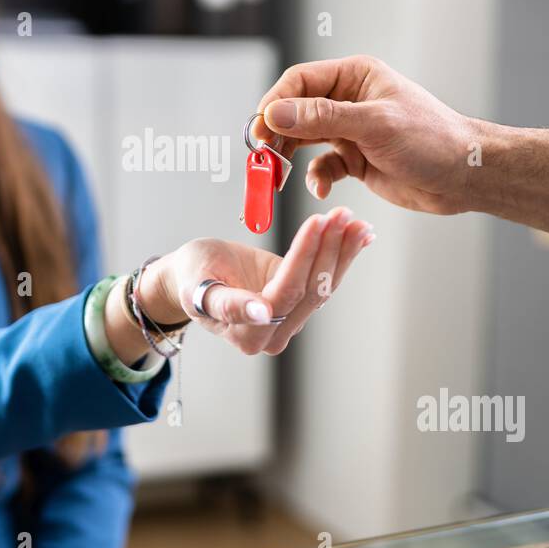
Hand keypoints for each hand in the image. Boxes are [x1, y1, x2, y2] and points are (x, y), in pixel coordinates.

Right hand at [106, 207, 373, 359]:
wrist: (192, 277)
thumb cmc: (190, 276)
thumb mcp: (196, 284)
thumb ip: (225, 303)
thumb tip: (261, 313)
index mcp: (245, 333)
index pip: (282, 292)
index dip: (301, 257)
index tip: (316, 227)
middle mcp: (272, 334)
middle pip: (309, 290)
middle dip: (327, 248)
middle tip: (339, 213)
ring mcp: (289, 322)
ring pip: (323, 286)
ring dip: (342, 251)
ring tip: (355, 220)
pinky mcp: (299, 304)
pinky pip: (324, 280)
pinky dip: (342, 255)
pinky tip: (358, 234)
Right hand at [254, 55, 548, 235]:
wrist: (464, 176)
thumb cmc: (431, 140)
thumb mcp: (373, 125)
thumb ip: (321, 118)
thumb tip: (273, 113)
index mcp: (354, 76)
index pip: (298, 82)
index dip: (274, 105)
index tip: (258, 131)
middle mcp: (348, 99)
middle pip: (294, 111)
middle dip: (276, 135)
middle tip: (261, 159)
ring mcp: (349, 130)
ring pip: (302, 140)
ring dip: (289, 158)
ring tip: (278, 178)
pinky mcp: (354, 159)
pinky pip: (321, 166)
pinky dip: (316, 178)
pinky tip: (322, 189)